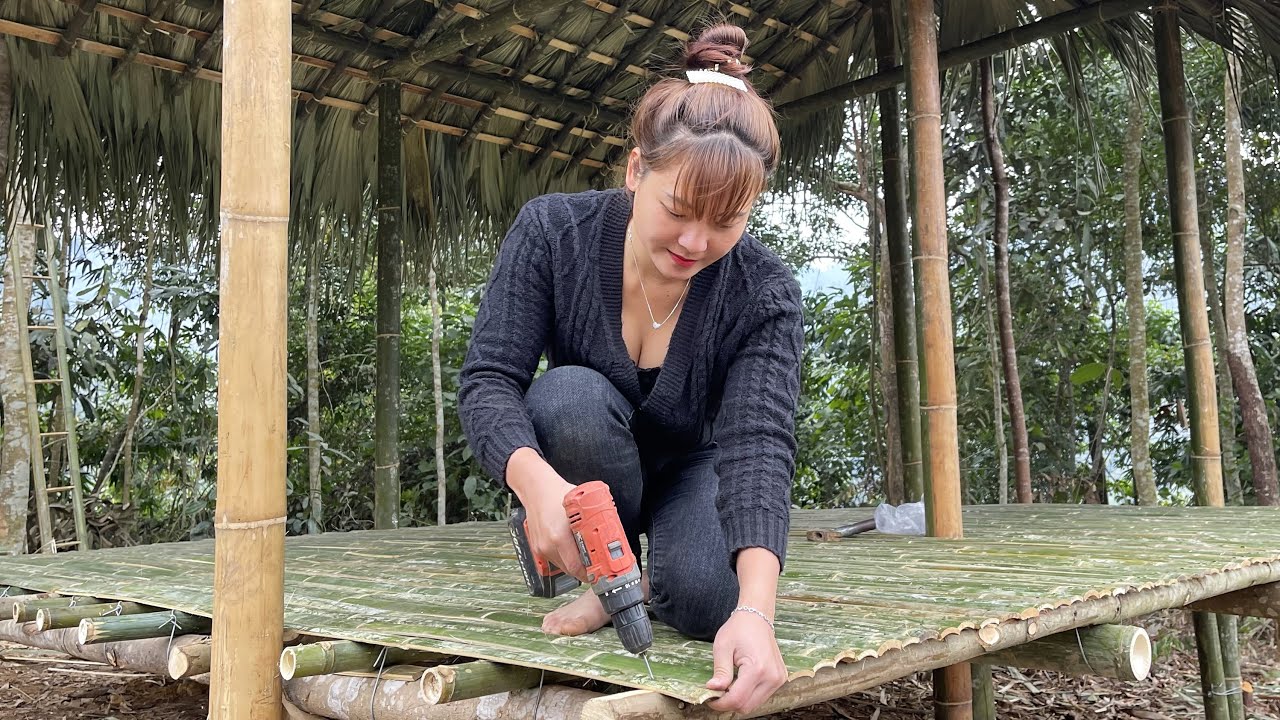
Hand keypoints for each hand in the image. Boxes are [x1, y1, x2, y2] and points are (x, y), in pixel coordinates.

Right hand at [506, 448, 587, 581]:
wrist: (535, 489)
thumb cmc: (556, 493)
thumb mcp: (581, 505)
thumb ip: (594, 519)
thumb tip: (611, 527)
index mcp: (559, 537)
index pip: (576, 567)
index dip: (590, 574)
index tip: (600, 573)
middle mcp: (548, 545)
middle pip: (570, 570)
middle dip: (585, 571)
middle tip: (598, 567)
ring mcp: (541, 548)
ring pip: (562, 566)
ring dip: (574, 565)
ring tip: (586, 557)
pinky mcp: (537, 547)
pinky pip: (554, 559)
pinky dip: (564, 558)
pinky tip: (571, 549)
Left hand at [705, 609, 786, 714]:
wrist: (757, 618)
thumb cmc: (738, 629)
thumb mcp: (723, 647)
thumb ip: (720, 671)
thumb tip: (713, 689)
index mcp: (758, 669)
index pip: (737, 699)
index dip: (720, 703)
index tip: (710, 698)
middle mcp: (772, 677)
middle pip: (746, 707)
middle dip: (729, 703)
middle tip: (717, 691)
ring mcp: (778, 679)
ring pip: (753, 705)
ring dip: (739, 699)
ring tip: (729, 684)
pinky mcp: (780, 679)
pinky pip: (761, 697)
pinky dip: (748, 695)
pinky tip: (740, 682)